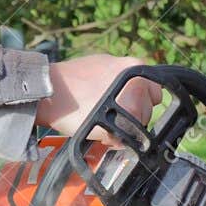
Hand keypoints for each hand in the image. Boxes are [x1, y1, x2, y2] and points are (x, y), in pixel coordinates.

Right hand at [34, 54, 163, 147]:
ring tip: (103, 123)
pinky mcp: (120, 125)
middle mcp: (139, 85)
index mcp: (136, 68)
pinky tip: (101, 133)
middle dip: (133, 117)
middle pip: (148, 111)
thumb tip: (133, 87)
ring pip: (138, 127)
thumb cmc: (72, 78)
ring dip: (124, 129)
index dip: (143, 101)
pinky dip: (115, 141)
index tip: (129, 105)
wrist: (50, 90)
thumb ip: (124, 75)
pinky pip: (125, 140)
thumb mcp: (104, 64)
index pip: (155, 92)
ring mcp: (132, 105)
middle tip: (111, 116)